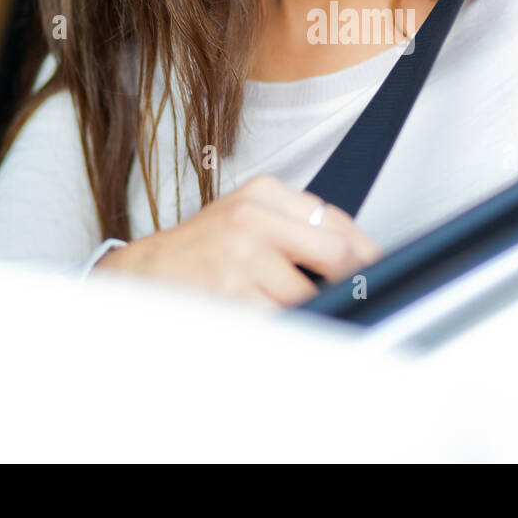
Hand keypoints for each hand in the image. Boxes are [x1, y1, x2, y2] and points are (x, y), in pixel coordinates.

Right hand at [92, 174, 381, 307]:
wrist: (143, 274)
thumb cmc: (203, 249)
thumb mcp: (249, 218)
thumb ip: (298, 227)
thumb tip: (359, 255)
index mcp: (263, 192)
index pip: (337, 221)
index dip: (365, 252)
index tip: (374, 270)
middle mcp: (252, 218)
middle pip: (335, 255)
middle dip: (350, 281)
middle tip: (352, 295)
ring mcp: (241, 257)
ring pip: (309, 295)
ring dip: (309, 308)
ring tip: (282, 305)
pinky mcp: (231, 295)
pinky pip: (281, 319)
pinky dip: (284, 324)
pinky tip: (266, 317)